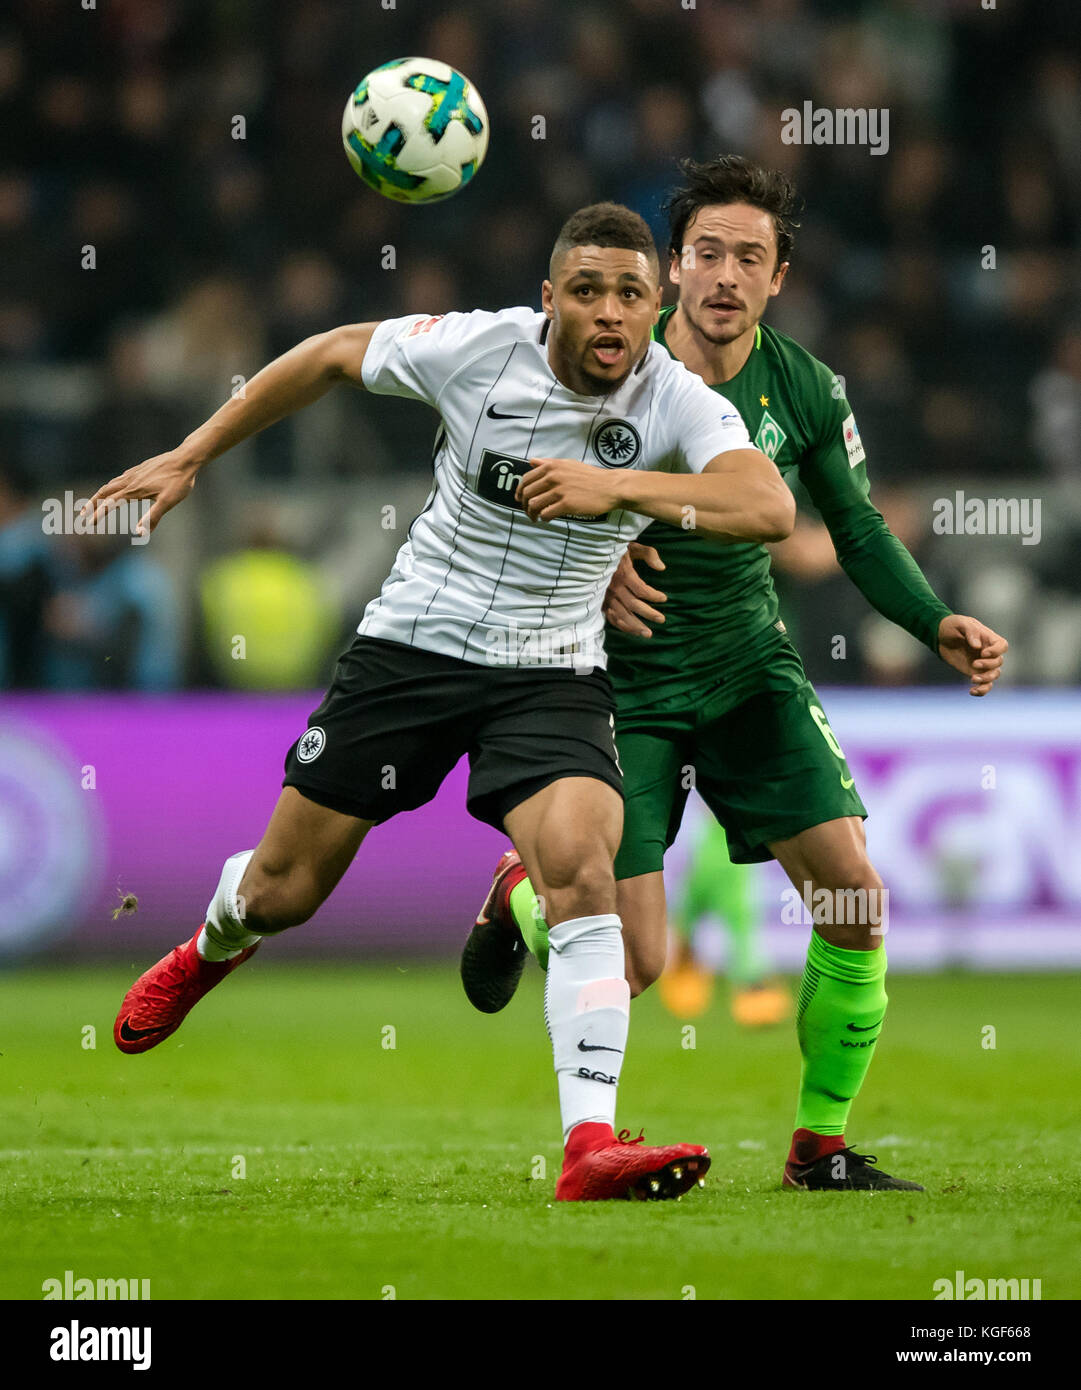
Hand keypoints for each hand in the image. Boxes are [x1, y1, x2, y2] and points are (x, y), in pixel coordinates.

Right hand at [80, 450, 200, 538]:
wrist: (185, 459)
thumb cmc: (179, 481)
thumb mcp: (168, 502)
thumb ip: (153, 517)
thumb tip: (139, 533)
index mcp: (134, 490)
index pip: (109, 504)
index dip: (98, 515)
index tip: (89, 524)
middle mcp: (130, 480)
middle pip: (104, 492)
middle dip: (92, 504)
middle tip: (82, 515)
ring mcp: (134, 473)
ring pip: (110, 484)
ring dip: (99, 494)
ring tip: (94, 503)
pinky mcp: (140, 469)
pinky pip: (119, 479)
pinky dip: (111, 486)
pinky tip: (115, 488)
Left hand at [516, 457, 621, 522]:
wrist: (610, 487)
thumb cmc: (590, 476)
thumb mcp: (568, 464)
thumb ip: (548, 463)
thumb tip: (532, 461)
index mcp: (551, 466)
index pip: (526, 480)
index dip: (520, 492)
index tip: (521, 500)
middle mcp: (553, 476)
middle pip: (527, 494)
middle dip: (524, 506)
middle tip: (529, 512)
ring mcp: (559, 490)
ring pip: (534, 505)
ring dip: (532, 514)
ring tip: (536, 518)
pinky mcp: (567, 504)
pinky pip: (546, 514)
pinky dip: (544, 518)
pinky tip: (548, 518)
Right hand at [603, 543, 666, 636]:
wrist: (591, 552)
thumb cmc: (616, 549)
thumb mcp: (633, 546)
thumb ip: (649, 554)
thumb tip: (662, 568)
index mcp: (623, 574)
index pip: (641, 590)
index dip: (654, 596)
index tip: (664, 598)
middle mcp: (614, 587)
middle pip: (633, 605)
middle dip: (648, 614)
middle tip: (662, 620)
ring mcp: (606, 596)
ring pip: (621, 614)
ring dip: (634, 626)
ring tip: (647, 634)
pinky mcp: (600, 601)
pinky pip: (610, 616)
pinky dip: (620, 625)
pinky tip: (631, 630)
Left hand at [937, 614, 1008, 695]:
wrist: (940, 636)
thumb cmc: (953, 626)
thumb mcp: (961, 623)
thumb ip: (971, 631)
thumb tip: (977, 646)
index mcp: (988, 638)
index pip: (1002, 646)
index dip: (996, 651)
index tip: (983, 653)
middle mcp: (988, 652)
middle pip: (998, 662)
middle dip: (988, 666)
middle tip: (974, 664)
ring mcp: (983, 664)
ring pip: (994, 675)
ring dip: (986, 679)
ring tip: (973, 679)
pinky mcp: (974, 672)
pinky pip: (984, 684)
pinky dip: (982, 690)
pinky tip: (972, 691)